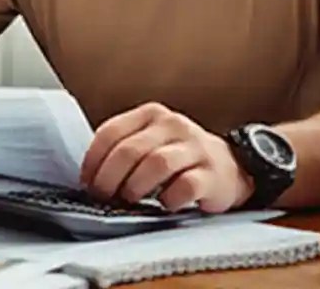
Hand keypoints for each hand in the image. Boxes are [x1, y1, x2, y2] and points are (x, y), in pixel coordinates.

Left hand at [79, 102, 253, 213]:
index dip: (93, 160)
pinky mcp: (212, 173)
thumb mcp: (151, 141)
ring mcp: (195, 148)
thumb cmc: (179, 158)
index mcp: (151, 114)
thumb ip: (124, 149)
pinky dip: (169, 198)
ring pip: (157, 164)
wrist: (232, 166)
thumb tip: (90, 178)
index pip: (111, 132)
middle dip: (110, 178)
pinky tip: (164, 204)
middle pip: (130, 150)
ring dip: (136, 187)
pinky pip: (185, 186)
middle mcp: (173, 125)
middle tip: (104, 196)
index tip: (87, 182)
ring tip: (130, 200)